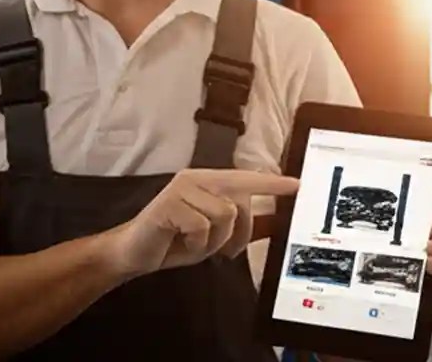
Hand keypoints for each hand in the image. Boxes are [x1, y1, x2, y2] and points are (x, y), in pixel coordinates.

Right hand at [106, 169, 298, 278]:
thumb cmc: (175, 241)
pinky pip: (201, 227)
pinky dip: (196, 245)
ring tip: (194, 244)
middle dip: (236, 234)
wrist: (134, 253)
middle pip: (238, 203)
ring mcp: (181, 189)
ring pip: (222, 216)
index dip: (272, 184)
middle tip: (223, 252)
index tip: (297, 185)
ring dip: (212, 241)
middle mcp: (195, 178)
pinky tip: (181, 244)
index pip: (245, 180)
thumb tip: (269, 222)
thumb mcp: (212, 234)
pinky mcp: (168, 204)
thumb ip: (236, 223)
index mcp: (207, 181)